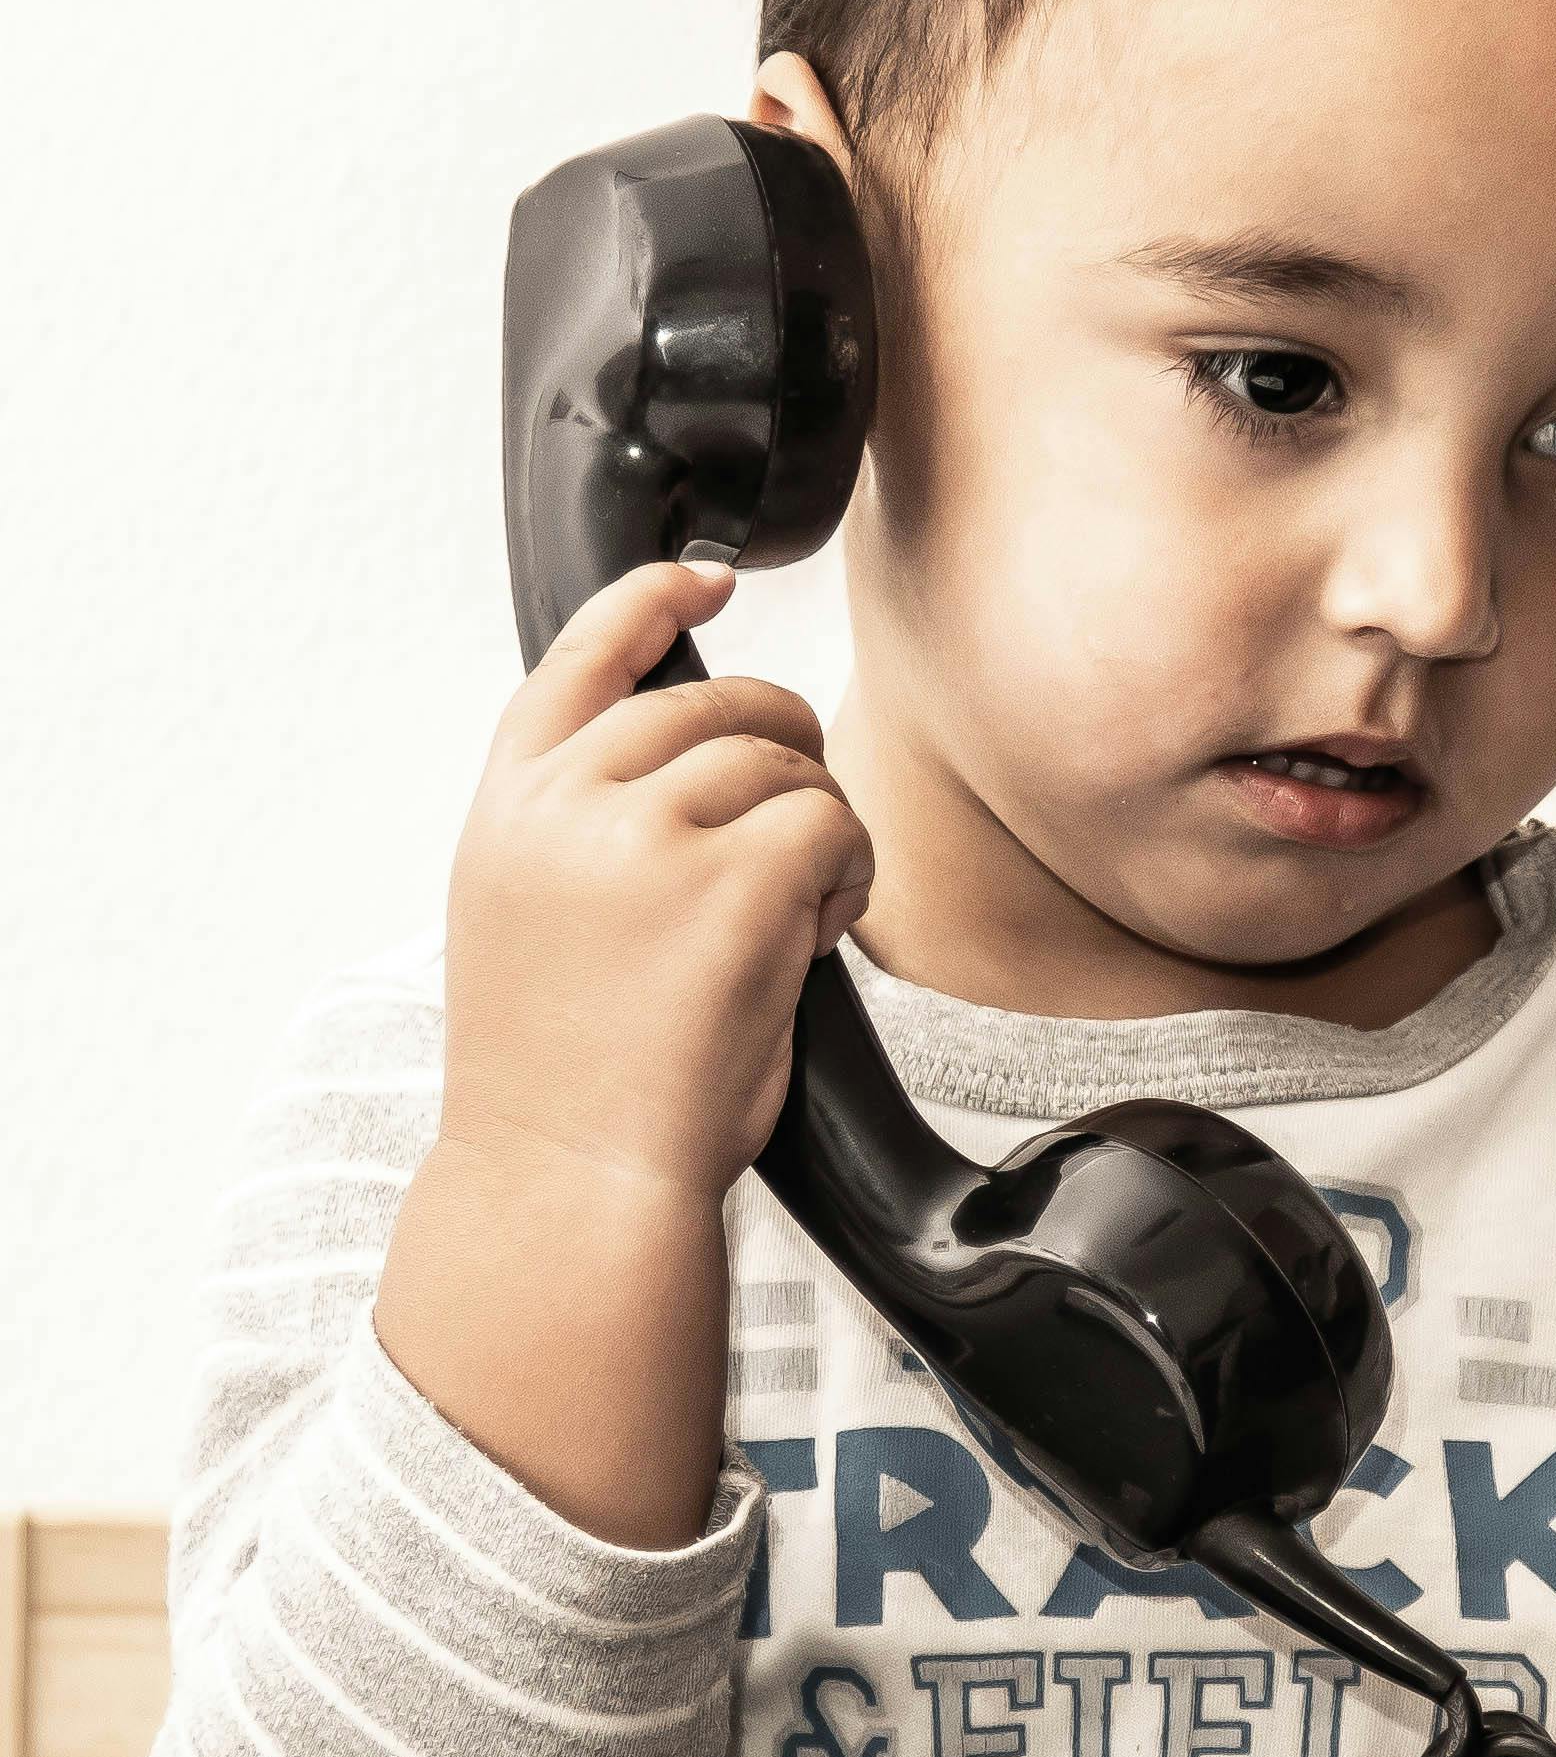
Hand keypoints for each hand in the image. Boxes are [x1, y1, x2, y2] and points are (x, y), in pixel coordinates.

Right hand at [437, 561, 873, 1203]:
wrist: (572, 1178)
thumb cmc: (568, 1076)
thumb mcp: (527, 918)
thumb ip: (579, 825)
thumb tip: (686, 753)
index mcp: (510, 809)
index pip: (581, 657)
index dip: (650, 602)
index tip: (704, 577)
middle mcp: (568, 805)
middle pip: (719, 706)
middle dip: (782, 757)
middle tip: (789, 845)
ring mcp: (648, 836)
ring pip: (786, 765)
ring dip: (814, 836)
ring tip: (780, 925)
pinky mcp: (736, 881)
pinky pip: (833, 825)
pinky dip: (844, 880)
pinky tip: (806, 943)